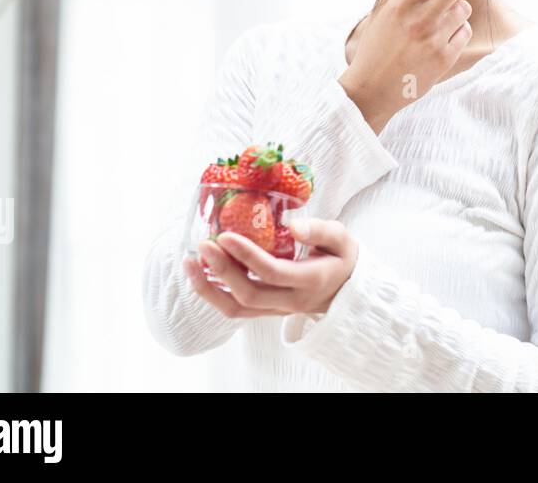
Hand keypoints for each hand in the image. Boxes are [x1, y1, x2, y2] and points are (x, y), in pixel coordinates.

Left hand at [182, 218, 358, 317]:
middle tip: (203, 245)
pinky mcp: (267, 311)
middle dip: (221, 271)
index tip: (225, 235)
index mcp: (310, 280)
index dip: (246, 255)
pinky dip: (213, 294)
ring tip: (189, 264)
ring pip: (236, 309)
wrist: (348, 290)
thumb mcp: (342, 238)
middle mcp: (291, 300)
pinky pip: (236, 310)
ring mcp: (277, 310)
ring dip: (208, 289)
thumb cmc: (342, 258)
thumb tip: (292, 226)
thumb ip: (321, 230)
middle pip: (249, 294)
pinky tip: (199, 275)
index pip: (272, 272)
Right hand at [339, 0, 489, 131]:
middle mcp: (417, 20)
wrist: (373, 89)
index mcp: (399, 5)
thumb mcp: (386, 8)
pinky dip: (458, 30)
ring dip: (458, 7)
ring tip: (440, 18)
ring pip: (463, 8)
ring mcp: (433, 40)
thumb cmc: (378, 44)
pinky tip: (441, 38)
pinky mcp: (445, 59)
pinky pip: (465, 31)